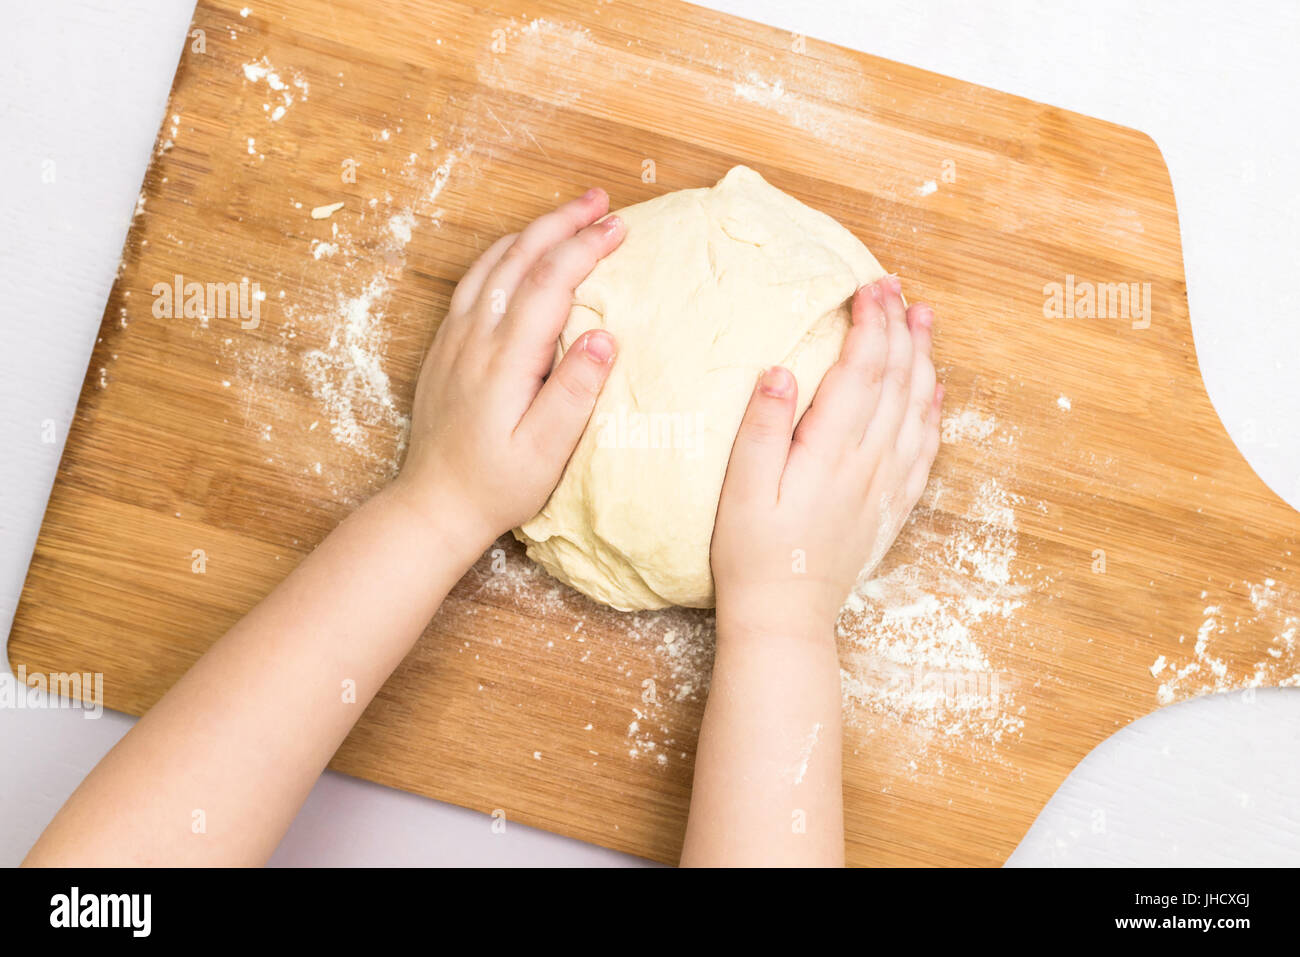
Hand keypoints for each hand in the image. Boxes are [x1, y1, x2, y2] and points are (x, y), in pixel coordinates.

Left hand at [394, 188, 625, 548]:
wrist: (433, 505)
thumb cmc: (496, 485)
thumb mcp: (546, 452)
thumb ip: (574, 393)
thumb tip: (604, 336)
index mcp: (504, 360)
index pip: (550, 284)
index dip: (585, 249)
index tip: (619, 228)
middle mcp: (475, 338)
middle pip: (519, 259)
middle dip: (562, 223)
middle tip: (601, 201)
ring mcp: (455, 339)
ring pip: (493, 264)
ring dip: (532, 232)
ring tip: (569, 214)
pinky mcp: (446, 348)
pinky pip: (474, 282)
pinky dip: (504, 254)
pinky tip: (519, 251)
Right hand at [710, 275, 941, 639]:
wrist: (785, 615)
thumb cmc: (752, 554)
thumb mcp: (739, 491)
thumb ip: (761, 429)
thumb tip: (781, 370)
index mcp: (829, 452)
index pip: (861, 371)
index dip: (869, 324)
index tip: (869, 287)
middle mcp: (868, 463)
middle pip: (896, 381)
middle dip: (898, 328)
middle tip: (895, 288)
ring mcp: (886, 485)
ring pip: (917, 408)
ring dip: (923, 359)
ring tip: (923, 320)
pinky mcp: (891, 506)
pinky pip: (926, 450)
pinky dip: (935, 413)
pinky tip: (935, 391)